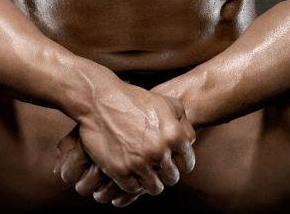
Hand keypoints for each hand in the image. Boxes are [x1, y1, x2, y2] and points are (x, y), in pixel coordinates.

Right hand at [55, 84, 195, 205]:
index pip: (187, 165)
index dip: (178, 163)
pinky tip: (128, 171)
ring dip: (149, 181)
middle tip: (153, 165)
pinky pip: (133, 189)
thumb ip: (183, 122)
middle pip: (171, 178)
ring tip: (141, 171)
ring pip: (154, 188)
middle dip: (164, 173)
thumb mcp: (166, 102)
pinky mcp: (120, 171)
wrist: (98, 100)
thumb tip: (190, 141)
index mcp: (175, 136)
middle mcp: (160, 152)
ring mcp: (140, 163)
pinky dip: (131, 183)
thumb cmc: (133, 99)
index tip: (168, 161)